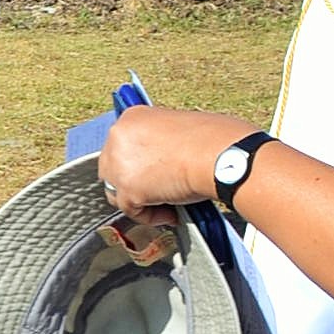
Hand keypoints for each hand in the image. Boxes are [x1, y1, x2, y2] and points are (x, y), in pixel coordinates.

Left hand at [99, 106, 252, 217]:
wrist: (221, 156)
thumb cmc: (214, 140)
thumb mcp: (179, 127)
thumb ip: (160, 140)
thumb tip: (161, 159)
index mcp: (132, 117)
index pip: (122, 146)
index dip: (137, 163)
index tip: (156, 173)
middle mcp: (118, 136)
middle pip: (112, 168)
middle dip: (134, 182)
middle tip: (160, 191)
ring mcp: (119, 164)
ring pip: (117, 191)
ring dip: (141, 200)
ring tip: (168, 202)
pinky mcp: (127, 190)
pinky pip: (132, 211)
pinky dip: (151, 216)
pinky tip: (172, 213)